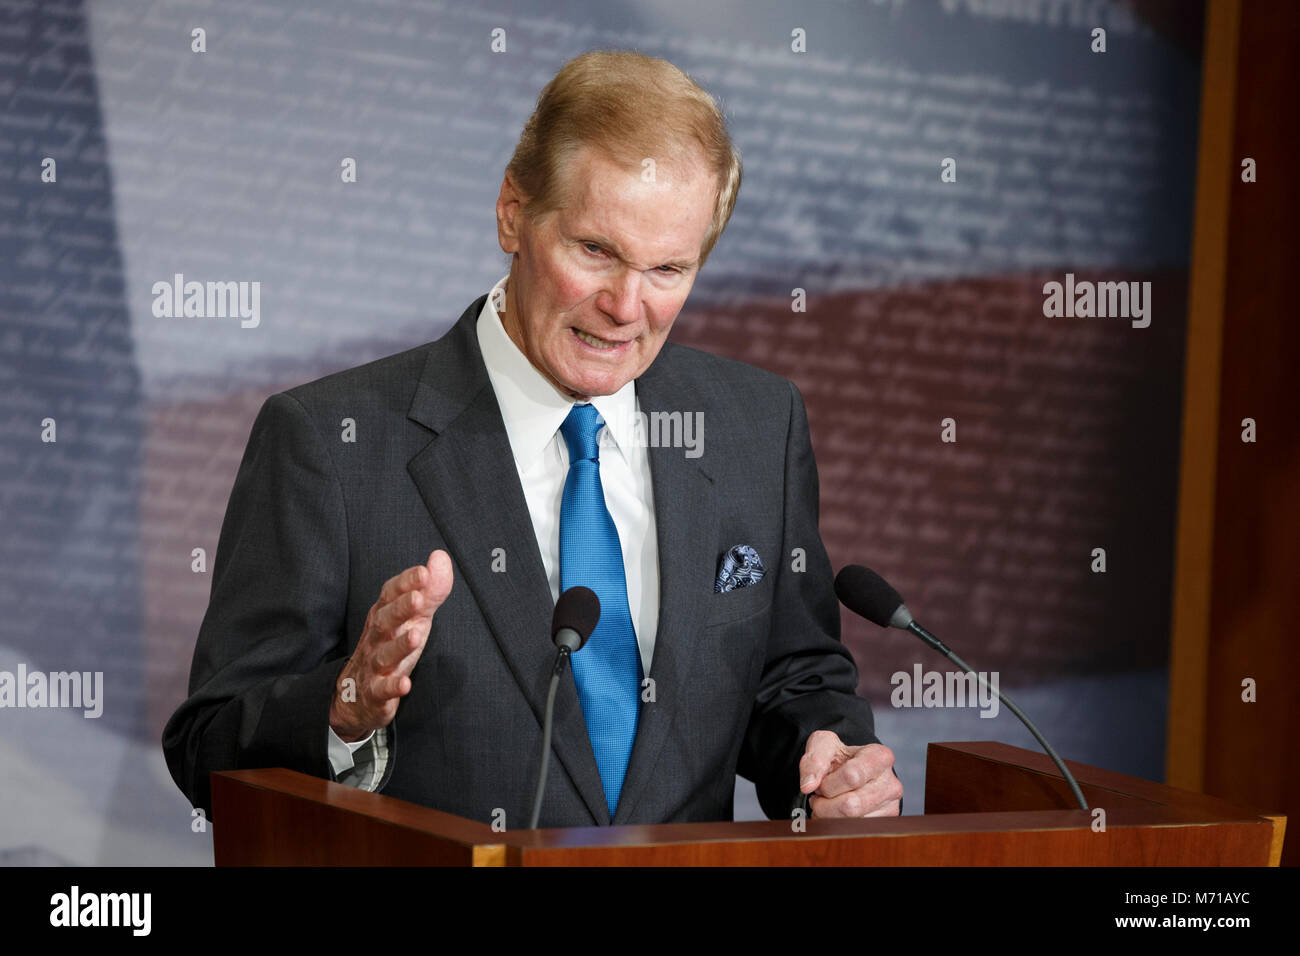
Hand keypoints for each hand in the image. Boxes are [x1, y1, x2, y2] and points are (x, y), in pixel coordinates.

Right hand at [329, 550, 452, 741]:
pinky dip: (392, 687)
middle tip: (419, 597)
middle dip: (401, 608)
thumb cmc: (391, 645)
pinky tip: (405, 684)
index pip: (390, 595)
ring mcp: (374, 665)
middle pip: (385, 620)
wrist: (357, 695)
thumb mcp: (413, 617)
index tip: (424, 572)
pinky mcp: (376, 693)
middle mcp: (377, 637)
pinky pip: (382, 690)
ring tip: (416, 635)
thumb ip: (430, 590)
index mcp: (384, 615)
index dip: (406, 583)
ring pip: (384, 655)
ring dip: (399, 645)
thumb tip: (440, 557)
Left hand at [799, 730, 901, 817]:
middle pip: (851, 805)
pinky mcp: (885, 822)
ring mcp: (890, 805)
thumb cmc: (837, 756)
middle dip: (825, 804)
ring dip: (828, 816)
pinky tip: (834, 812)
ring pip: (851, 822)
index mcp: (880, 757)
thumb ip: (814, 760)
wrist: (849, 768)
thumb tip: (808, 786)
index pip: (852, 776)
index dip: (829, 784)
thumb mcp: (822, 745)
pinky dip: (836, 825)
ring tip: (826, 802)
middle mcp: (891, 783)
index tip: (821, 782)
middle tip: (819, 795)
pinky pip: (854, 832)